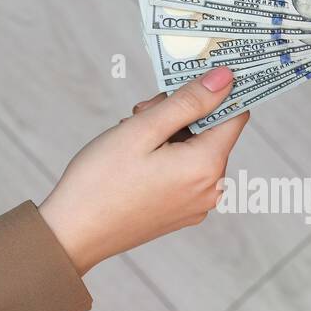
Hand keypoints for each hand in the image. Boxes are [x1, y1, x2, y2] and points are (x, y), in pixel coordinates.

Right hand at [38, 67, 247, 274]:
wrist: (73, 233)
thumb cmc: (101, 179)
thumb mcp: (143, 129)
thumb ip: (188, 102)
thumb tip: (225, 78)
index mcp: (207, 166)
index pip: (236, 114)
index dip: (216, 92)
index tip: (186, 81)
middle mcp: (211, 189)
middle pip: (212, 132)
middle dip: (181, 114)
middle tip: (140, 112)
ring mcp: (197, 205)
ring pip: (196, 150)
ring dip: (169, 134)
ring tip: (131, 136)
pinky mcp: (182, 213)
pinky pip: (186, 172)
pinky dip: (167, 157)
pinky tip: (136, 158)